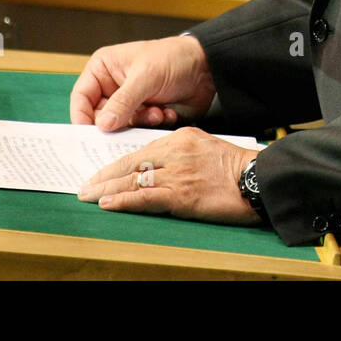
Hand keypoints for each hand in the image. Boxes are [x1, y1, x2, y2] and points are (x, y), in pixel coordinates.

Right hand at [69, 35, 215, 130]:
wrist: (207, 66)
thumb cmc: (174, 58)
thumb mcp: (146, 77)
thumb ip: (123, 102)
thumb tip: (103, 126)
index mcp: (103, 68)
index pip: (81, 98)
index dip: (83, 118)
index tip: (92, 135)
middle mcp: (112, 85)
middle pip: (99, 117)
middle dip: (120, 122)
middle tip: (136, 121)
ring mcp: (128, 100)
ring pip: (120, 125)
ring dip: (140, 122)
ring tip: (157, 112)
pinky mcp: (144, 111)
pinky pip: (138, 128)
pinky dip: (152, 123)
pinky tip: (166, 112)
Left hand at [77, 127, 260, 224]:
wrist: (256, 179)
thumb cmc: (235, 168)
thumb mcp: (205, 147)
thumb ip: (180, 153)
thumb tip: (156, 166)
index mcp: (180, 137)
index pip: (141, 151)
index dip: (117, 163)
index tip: (102, 172)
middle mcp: (175, 152)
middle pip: (131, 163)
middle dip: (104, 175)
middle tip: (85, 185)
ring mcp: (177, 173)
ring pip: (133, 179)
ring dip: (106, 189)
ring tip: (88, 196)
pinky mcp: (181, 194)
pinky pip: (144, 196)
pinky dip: (123, 200)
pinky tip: (107, 203)